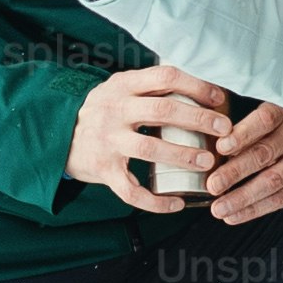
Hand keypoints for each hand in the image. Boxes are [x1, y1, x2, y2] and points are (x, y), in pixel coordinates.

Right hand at [68, 64, 235, 214]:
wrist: (58, 134)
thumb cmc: (103, 111)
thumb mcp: (120, 88)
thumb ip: (151, 86)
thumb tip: (201, 87)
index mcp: (124, 86)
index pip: (164, 78)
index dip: (195, 86)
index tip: (219, 98)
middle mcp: (115, 110)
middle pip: (162, 111)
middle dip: (198, 120)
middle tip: (224, 130)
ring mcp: (108, 140)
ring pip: (150, 148)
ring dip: (182, 155)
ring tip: (207, 162)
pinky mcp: (103, 169)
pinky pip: (131, 190)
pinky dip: (155, 201)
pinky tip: (176, 205)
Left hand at [202, 101, 282, 224]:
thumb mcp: (272, 123)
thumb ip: (245, 131)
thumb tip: (206, 150)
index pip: (264, 120)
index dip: (242, 133)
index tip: (220, 147)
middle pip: (264, 153)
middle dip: (235, 171)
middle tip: (212, 185)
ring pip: (272, 181)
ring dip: (242, 197)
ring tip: (218, 208)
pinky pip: (280, 199)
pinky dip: (254, 210)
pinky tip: (234, 216)